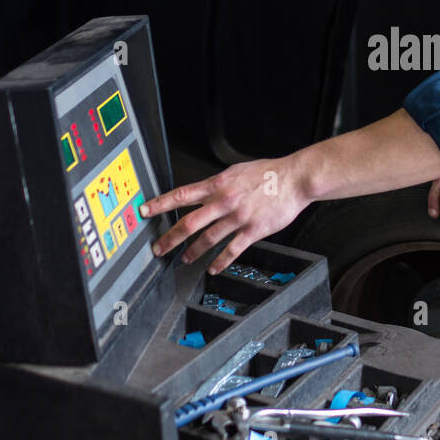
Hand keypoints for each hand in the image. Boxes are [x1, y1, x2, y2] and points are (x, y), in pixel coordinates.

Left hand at [139, 157, 308, 273]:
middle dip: (170, 238)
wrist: (295, 178)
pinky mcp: (253, 230)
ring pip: (208, 239)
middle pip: (189, 223)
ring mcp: (238, 217)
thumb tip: (202, 193)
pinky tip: (213, 268)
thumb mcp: (236, 171)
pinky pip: (232, 250)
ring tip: (184, 259)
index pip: (181, 195)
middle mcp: (224, 201)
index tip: (145, 211)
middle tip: (158, 248)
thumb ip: (218, 184)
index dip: (160, 204)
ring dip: (193, 252)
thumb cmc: (268, 173)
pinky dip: (220, 262)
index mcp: (218, 184)